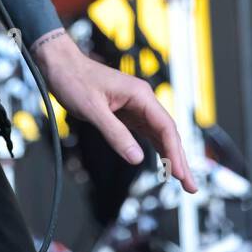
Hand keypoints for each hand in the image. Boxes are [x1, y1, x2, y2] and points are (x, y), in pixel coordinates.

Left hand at [31, 31, 197, 194]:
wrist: (59, 64)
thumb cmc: (74, 80)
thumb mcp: (92, 109)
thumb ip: (115, 133)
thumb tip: (138, 160)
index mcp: (140, 94)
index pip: (165, 127)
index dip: (174, 152)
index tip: (180, 174)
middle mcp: (142, 99)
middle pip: (168, 132)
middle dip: (180, 159)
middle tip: (191, 186)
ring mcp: (135, 106)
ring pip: (159, 134)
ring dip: (171, 156)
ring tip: (182, 180)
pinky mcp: (126, 112)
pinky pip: (146, 133)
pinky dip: (156, 149)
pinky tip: (163, 164)